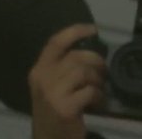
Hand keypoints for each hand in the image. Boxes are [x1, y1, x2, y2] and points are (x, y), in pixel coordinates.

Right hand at [30, 23, 105, 138]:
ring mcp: (53, 93)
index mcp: (38, 71)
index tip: (93, 29)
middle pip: (76, 57)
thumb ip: (61, 70)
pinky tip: (99, 104)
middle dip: (95, 62)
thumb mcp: (49, 88)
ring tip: (100, 90)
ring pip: (84, 72)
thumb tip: (90, 54)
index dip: (75, 31)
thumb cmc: (52, 113)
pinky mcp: (66, 108)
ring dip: (98, 81)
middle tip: (103, 72)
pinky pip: (90, 92)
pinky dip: (99, 96)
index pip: (55, 42)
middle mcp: (42, 78)